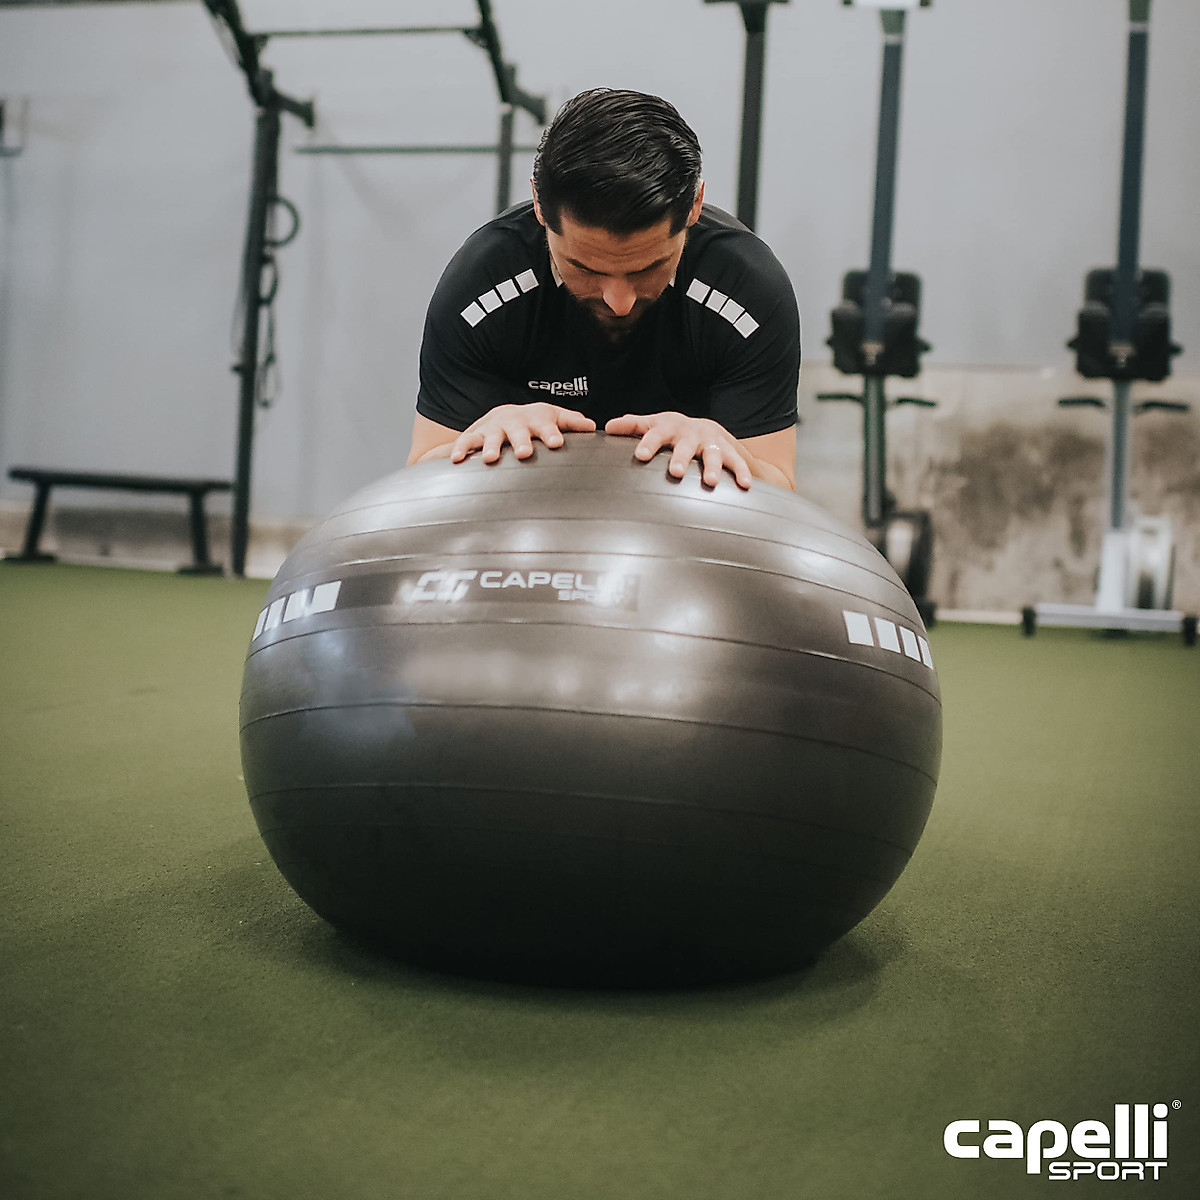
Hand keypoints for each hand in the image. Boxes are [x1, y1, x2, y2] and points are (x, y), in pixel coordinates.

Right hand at [450, 403, 596, 463]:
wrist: (503, 414)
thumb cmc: (534, 421)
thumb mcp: (553, 417)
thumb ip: (571, 422)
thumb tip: (592, 426)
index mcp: (536, 419)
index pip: (546, 426)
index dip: (551, 433)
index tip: (557, 443)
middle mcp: (514, 423)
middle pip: (518, 433)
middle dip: (521, 442)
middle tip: (524, 453)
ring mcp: (494, 429)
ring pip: (492, 438)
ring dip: (492, 448)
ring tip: (492, 459)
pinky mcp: (476, 436)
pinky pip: (467, 442)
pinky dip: (460, 450)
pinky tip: (456, 460)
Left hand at [604, 412, 751, 489]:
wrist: (708, 429)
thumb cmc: (673, 432)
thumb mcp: (653, 425)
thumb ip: (632, 426)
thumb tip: (608, 428)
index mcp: (668, 426)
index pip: (654, 433)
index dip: (648, 444)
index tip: (641, 456)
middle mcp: (690, 433)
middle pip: (684, 446)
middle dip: (681, 458)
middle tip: (676, 472)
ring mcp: (710, 442)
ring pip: (711, 455)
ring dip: (711, 468)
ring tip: (710, 482)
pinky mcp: (728, 451)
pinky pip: (736, 462)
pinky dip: (742, 473)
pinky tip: (745, 486)